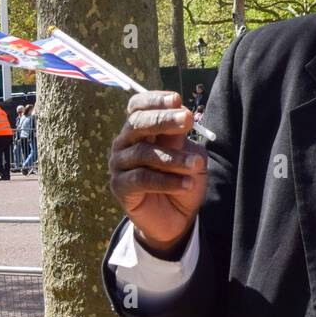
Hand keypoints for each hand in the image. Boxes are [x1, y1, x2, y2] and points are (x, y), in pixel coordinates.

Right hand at [108, 91, 207, 256]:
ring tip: (196, 166)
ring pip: (143, 153)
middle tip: (187, 120)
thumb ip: (181, 138)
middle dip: (163, 120)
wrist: (176, 217)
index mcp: (140, 129)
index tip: (176, 99)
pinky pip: (141, 179)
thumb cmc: (182, 179)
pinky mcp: (119, 187)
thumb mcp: (189, 155)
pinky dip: (167, 181)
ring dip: (173, 158)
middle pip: (137, 123)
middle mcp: (125, 143)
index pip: (137, 107)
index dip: (154, 100)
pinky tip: (187, 184)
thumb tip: (181, 115)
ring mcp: (119, 164)